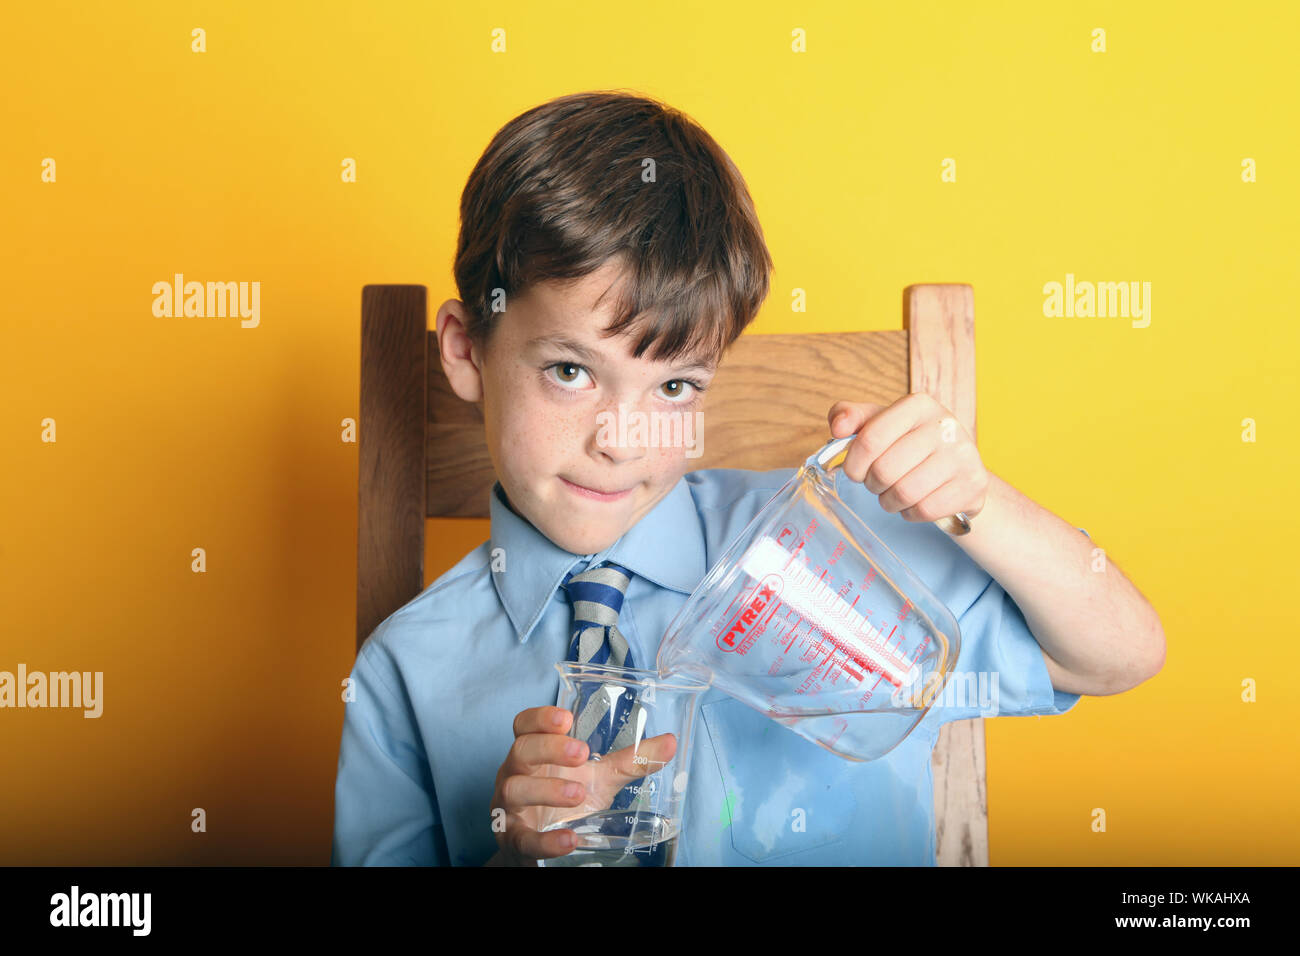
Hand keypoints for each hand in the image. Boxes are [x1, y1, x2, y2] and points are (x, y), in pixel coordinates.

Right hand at [486, 705, 676, 865]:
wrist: (545, 843)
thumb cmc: (567, 800)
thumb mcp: (601, 778)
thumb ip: (631, 760)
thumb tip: (669, 742)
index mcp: (535, 751)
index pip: (525, 724)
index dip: (540, 718)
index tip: (566, 718)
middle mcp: (516, 773)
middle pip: (521, 750)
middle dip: (549, 748)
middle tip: (582, 753)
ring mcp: (510, 806)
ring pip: (515, 789)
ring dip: (547, 789)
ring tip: (579, 793)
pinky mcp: (513, 838)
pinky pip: (521, 838)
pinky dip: (544, 840)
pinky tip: (568, 839)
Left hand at [826, 393, 988, 523]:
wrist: (959, 467)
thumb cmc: (910, 443)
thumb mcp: (880, 423)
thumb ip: (851, 417)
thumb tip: (838, 427)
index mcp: (917, 404)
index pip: (870, 439)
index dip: (854, 464)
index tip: (855, 471)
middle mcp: (944, 425)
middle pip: (885, 470)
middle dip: (872, 484)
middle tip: (877, 483)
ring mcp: (963, 455)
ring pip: (904, 493)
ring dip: (889, 501)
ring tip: (893, 494)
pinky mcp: (973, 485)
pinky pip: (925, 510)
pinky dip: (911, 512)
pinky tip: (914, 502)